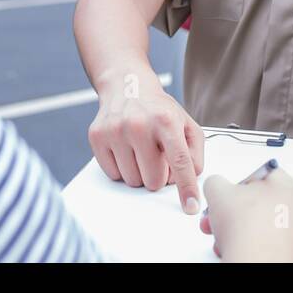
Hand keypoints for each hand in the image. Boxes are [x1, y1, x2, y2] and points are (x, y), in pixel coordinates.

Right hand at [88, 82, 204, 212]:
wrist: (127, 86)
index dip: (187, 188)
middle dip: (159, 176)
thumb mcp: (186, 124)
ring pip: (132, 181)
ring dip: (140, 172)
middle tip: (157, 157)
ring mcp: (115, 130)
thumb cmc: (158, 109)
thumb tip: (190, 179)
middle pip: (154, 180)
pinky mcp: (97, 137)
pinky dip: (122, 168)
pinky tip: (126, 149)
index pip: (180, 161)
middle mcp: (139, 124)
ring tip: (141, 150)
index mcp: (166, 120)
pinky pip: (113, 175)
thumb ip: (194, 153)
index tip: (191, 206)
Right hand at [198, 169, 292, 261]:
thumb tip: (215, 185)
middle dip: (236, 211)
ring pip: (265, 227)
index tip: (229, 193)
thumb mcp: (217, 191)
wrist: (259, 264)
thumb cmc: (248, 229)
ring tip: (227, 239)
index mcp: (285, 184)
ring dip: (244, 231)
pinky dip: (258, 248)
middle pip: (262, 203)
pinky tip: (245, 251)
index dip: (241, 183)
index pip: (263, 174)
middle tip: (220, 218)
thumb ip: (216, 182)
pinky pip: (272, 246)